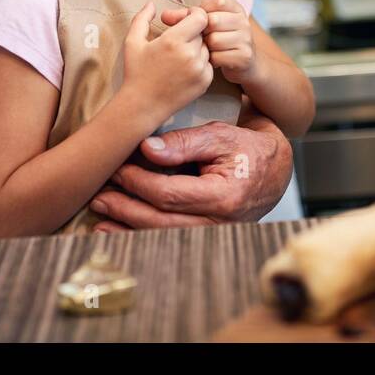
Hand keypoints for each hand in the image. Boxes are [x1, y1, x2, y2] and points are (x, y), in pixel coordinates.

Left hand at [89, 111, 291, 231]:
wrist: (276, 170)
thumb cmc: (249, 148)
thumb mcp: (221, 135)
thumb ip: (184, 141)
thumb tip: (146, 148)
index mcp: (223, 197)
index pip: (168, 194)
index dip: (137, 182)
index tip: (116, 169)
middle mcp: (219, 223)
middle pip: (159, 221)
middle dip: (124, 208)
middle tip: (98, 195)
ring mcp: (213, 235)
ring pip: (162, 236)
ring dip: (127, 228)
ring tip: (100, 216)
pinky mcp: (207, 237)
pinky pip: (170, 239)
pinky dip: (141, 235)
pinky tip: (118, 232)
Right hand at [120, 2, 212, 130]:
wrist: (143, 105)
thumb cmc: (136, 72)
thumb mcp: (133, 42)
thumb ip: (142, 18)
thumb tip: (151, 4)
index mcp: (173, 41)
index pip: (200, 17)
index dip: (194, 15)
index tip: (184, 21)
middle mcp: (190, 54)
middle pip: (203, 32)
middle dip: (193, 33)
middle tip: (178, 40)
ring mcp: (200, 69)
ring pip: (207, 48)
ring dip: (197, 48)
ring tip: (179, 56)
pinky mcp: (205, 81)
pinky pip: (209, 63)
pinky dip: (200, 62)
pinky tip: (183, 68)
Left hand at [163, 0, 254, 85]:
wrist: (242, 65)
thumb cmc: (218, 40)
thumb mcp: (204, 25)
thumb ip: (184, 17)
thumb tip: (164, 15)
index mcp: (235, 8)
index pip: (217, 1)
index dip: (203, 12)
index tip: (201, 23)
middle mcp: (244, 21)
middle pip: (213, 21)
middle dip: (203, 33)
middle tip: (203, 40)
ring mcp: (246, 39)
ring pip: (214, 40)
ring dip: (206, 48)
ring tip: (208, 50)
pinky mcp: (244, 56)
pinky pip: (218, 56)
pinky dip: (212, 60)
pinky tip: (214, 60)